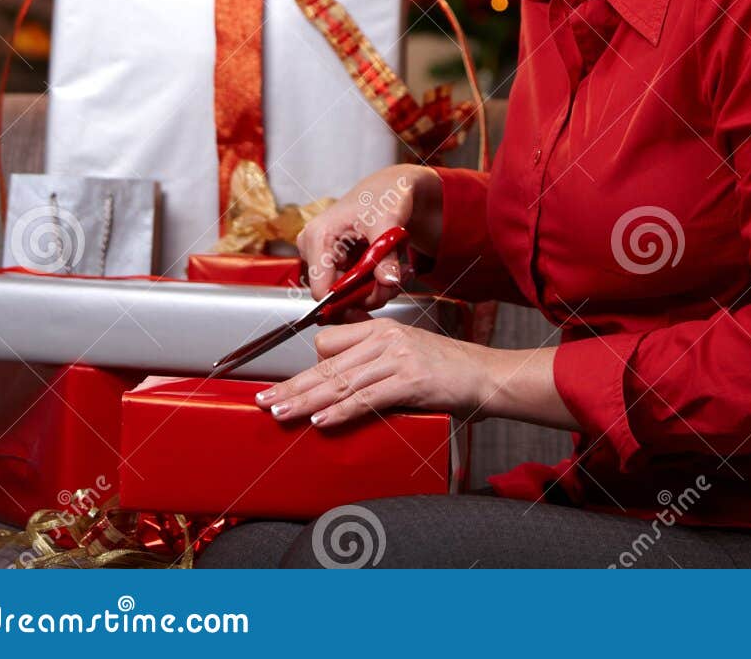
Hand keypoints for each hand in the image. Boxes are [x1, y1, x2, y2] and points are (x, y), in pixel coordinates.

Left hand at [255, 319, 484, 427]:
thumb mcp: (408, 355)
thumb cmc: (449, 370)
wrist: (486, 375)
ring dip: (306, 400)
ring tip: (281, 412)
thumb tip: (342, 386)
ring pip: (340, 381)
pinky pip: (366, 398)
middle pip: (327, 364)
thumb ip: (376, 363)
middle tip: (264, 400)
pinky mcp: (410, 381)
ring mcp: (397, 359)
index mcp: (382, 330)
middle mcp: (386, 340)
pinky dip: (341, 411)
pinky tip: (320, 420)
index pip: (330, 343)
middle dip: (293, 385)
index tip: (285, 385)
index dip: (308, 367)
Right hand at [296, 164, 441, 313]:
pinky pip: (349, 285)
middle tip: (392, 283)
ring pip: (345, 293)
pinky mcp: (333, 261)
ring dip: (372, 290)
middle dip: (366, 295)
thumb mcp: (388, 223)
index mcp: (318, 237)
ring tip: (394, 272)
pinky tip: (385, 270)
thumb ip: (387, 256)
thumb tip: (388, 282)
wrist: (389, 188)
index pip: (321, 289)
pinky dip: (370, 284)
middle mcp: (314, 248)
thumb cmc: (383, 195)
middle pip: (335, 294)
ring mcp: (323, 256)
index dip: (346, 303)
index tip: (373, 301)